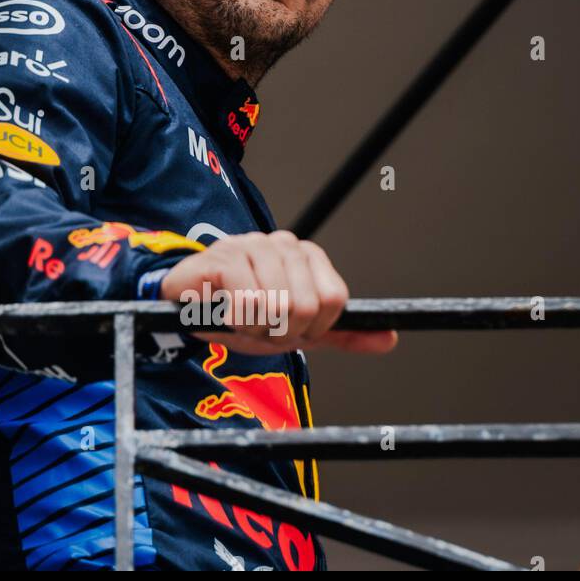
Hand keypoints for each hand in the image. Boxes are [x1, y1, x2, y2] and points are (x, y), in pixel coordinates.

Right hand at [158, 230, 396, 355]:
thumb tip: (389, 337)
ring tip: (239, 319)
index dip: (312, 326)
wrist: (190, 309)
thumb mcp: (296, 328)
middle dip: (281, 330)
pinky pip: (246, 301)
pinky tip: (223, 314)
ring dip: (255, 328)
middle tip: (258, 326)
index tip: (288, 328)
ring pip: (276, 305)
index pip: (334, 299)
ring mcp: (251, 245)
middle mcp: (282, 243)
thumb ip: (340, 332)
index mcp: (306, 255)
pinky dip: (235, 321)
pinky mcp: (223, 257)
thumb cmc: (241, 314)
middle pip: (306, 305)